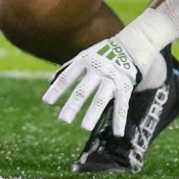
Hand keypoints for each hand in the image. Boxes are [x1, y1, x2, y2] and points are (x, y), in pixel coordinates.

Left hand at [43, 34, 159, 134]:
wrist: (132, 45)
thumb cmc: (104, 52)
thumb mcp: (85, 55)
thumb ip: (69, 68)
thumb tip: (50, 81)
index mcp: (85, 61)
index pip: (67, 77)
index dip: (57, 89)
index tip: (46, 102)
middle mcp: (98, 69)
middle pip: (83, 90)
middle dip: (73, 105)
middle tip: (63, 120)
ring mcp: (112, 78)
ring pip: (101, 98)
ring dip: (93, 114)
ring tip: (85, 128)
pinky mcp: (126, 86)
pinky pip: (122, 105)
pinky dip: (120, 119)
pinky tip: (118, 133)